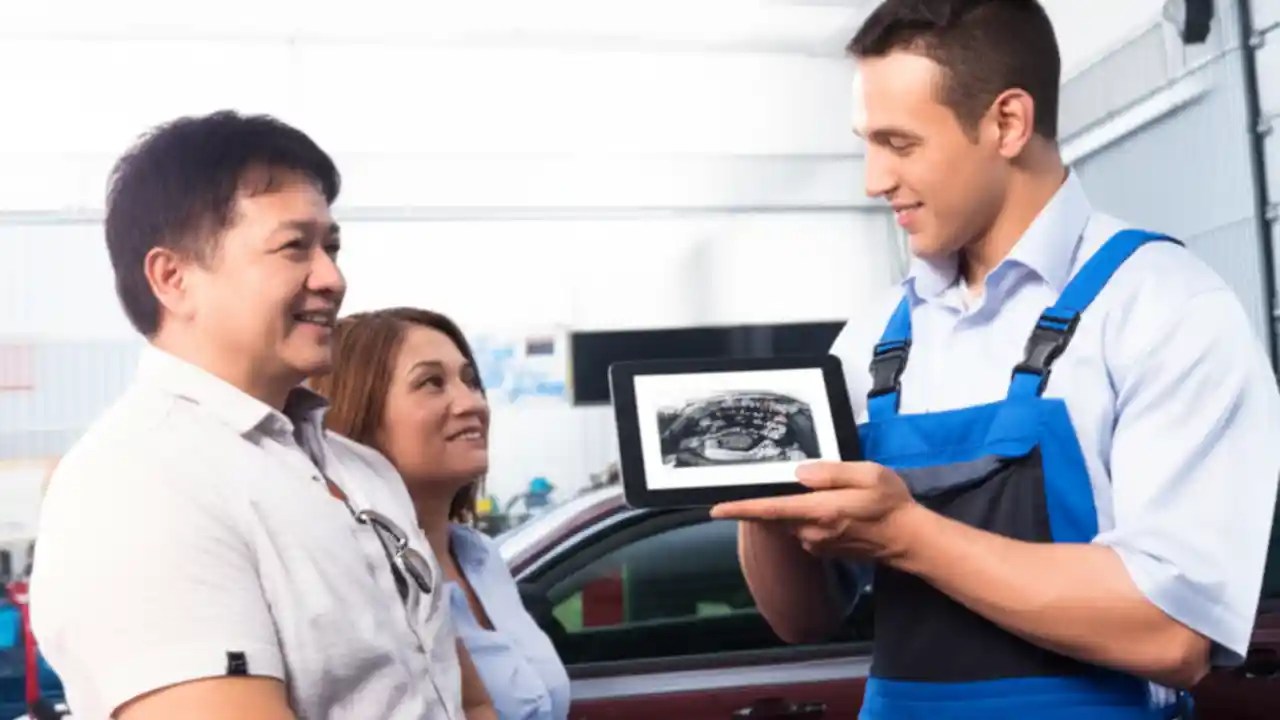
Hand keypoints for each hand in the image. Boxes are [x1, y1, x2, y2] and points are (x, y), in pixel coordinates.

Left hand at [710, 461, 921, 561]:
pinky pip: (803, 529)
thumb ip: (831, 472)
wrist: (909, 540)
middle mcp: (812, 532)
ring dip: (792, 509)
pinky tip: (830, 507)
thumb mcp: (868, 474)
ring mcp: (816, 544)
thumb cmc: (891, 505)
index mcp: (820, 511)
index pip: (771, 510)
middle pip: (775, 516)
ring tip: (821, 493)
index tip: (716, 509)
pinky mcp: (822, 550)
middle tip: (781, 481)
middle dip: (770, 501)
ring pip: (789, 522)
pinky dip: (806, 517)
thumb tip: (800, 473)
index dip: (741, 509)